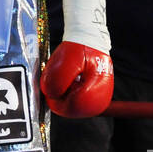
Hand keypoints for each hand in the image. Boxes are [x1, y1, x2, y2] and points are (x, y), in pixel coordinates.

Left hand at [41, 0, 112, 117]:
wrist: (88, 40)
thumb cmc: (78, 47)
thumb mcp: (65, 60)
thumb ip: (57, 80)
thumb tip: (50, 95)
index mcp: (98, 89)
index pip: (72, 107)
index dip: (56, 99)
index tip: (51, 85)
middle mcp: (101, 99)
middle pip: (71, 111)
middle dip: (58, 97)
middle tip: (57, 79)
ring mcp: (98, 101)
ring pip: (71, 108)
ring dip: (62, 95)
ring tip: (65, 77)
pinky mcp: (94, 99)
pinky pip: (74, 104)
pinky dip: (66, 94)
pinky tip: (68, 81)